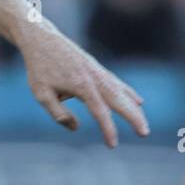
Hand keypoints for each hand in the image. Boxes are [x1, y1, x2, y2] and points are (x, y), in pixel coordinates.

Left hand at [17, 19, 148, 146]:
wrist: (41, 38)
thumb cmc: (39, 68)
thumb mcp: (41, 93)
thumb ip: (58, 113)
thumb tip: (76, 128)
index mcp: (81, 85)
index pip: (100, 112)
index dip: (108, 130)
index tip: (112, 145)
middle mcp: (95, 78)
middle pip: (120, 101)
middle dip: (134, 118)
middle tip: (144, 134)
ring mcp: (98, 71)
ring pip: (122, 92)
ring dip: (134, 108)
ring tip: (143, 124)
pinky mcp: (96, 67)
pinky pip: (117, 82)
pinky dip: (128, 93)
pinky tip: (137, 101)